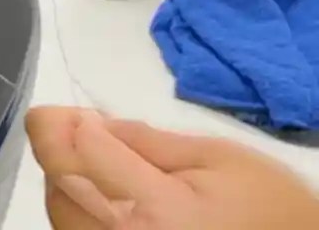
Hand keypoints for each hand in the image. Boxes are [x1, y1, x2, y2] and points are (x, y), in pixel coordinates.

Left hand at [27, 106, 318, 228]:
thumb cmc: (265, 207)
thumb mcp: (218, 158)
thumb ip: (149, 141)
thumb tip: (96, 125)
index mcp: (155, 208)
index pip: (82, 154)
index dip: (66, 123)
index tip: (79, 113)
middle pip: (59, 183)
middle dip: (60, 146)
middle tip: (81, 127)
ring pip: (59, 211)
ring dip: (65, 177)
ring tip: (94, 159)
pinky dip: (76, 206)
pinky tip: (100, 189)